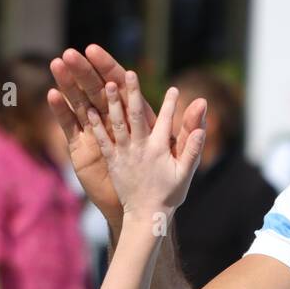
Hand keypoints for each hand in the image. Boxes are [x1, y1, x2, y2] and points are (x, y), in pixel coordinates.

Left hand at [84, 75, 205, 225]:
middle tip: (130, 73)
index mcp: (159, 149)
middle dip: (134, 92)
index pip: (167, 121)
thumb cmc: (169, 194)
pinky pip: (102, 140)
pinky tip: (88, 108)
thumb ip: (193, 146)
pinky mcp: (112, 161)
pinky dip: (96, 124)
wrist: (145, 215)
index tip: (174, 89)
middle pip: (137, 115)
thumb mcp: (186, 171)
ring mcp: (124, 153)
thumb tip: (201, 128)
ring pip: (117, 123)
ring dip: (113, 102)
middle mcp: (140, 148)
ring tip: (108, 83)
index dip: (171, 104)